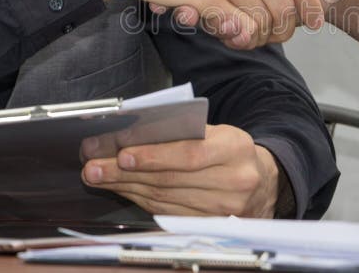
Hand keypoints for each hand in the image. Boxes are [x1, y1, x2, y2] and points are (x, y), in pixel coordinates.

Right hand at [69, 0, 322, 48]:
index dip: (309, 0)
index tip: (315, 18)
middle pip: (285, 2)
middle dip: (287, 27)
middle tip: (279, 36)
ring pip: (265, 18)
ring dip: (262, 36)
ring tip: (250, 37)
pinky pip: (239, 26)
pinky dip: (241, 38)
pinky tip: (232, 35)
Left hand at [81, 124, 279, 217]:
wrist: (263, 182)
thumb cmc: (231, 151)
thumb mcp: (217, 132)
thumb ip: (184, 133)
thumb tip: (135, 137)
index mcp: (235, 148)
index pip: (189, 155)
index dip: (154, 156)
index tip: (122, 155)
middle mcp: (233, 182)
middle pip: (170, 180)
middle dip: (126, 173)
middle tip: (94, 166)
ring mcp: (223, 209)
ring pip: (164, 198)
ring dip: (126, 188)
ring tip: (99, 176)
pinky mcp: (211, 226)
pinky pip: (168, 213)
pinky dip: (141, 200)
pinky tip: (123, 190)